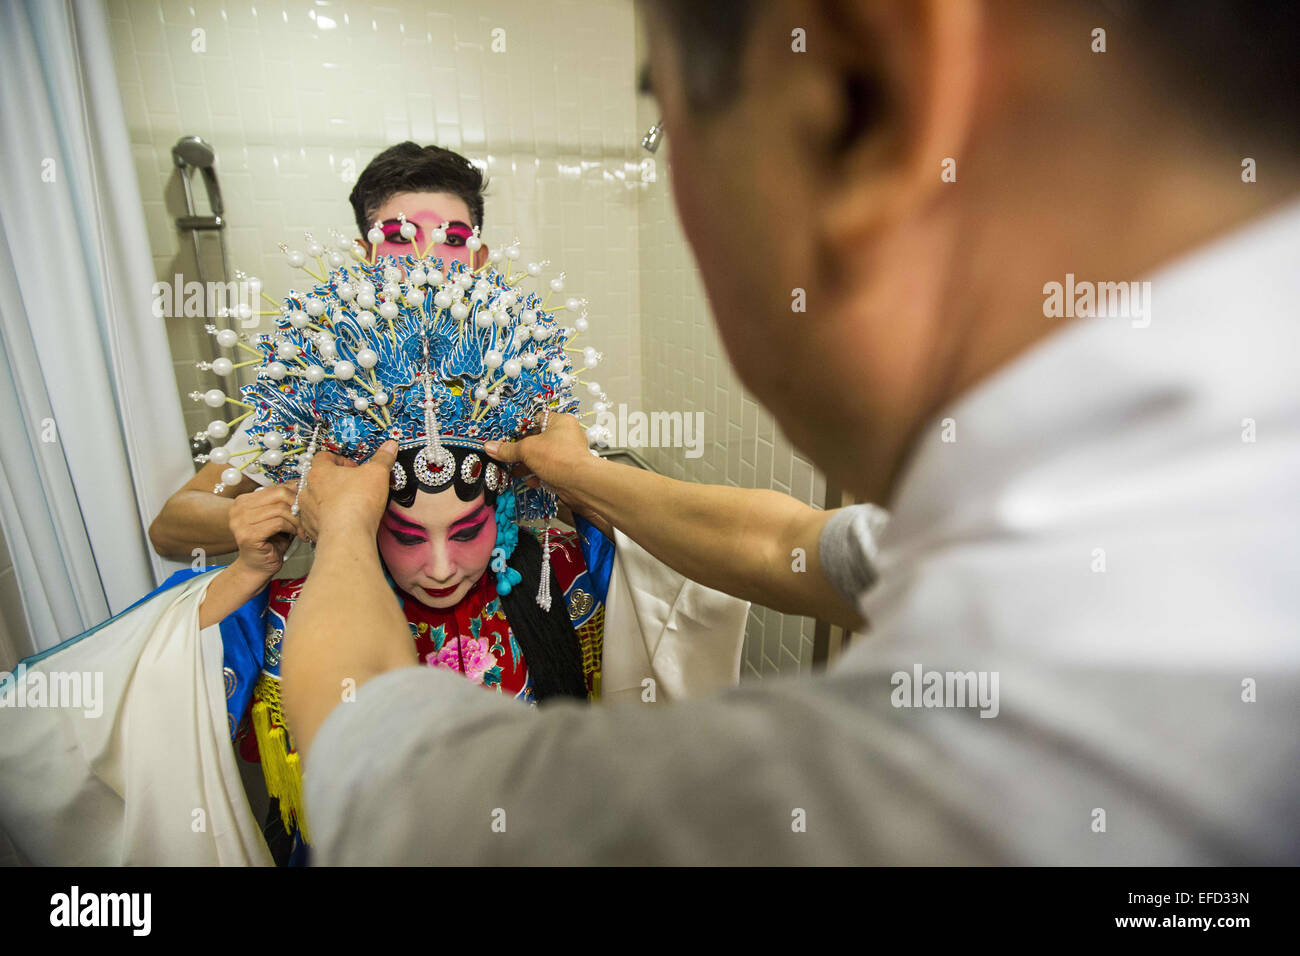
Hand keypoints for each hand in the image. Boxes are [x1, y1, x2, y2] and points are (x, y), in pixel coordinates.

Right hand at [228, 484, 303, 579]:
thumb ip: (283, 502)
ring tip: (302, 529)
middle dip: (297, 506)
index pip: (275, 487)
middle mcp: (238, 509)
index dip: (295, 495)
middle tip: (306, 517)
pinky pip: (278, 523)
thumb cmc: (269, 543)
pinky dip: (292, 528)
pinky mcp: (248, 535)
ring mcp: (240, 522)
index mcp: (243, 501)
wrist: (257, 567)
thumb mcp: (277, 517)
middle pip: (279, 495)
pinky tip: (296, 535)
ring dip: (297, 520)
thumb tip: (301, 486)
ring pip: (280, 509)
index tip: (305, 505)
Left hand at [296, 440, 398, 542]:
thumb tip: (390, 446)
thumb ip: (383, 458)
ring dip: (326, 501)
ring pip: (313, 500)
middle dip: (333, 481)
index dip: (339, 460)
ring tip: (345, 505)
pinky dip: (324, 520)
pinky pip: (314, 521)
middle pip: (317, 479)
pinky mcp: (310, 529)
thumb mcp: (377, 473)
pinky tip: (339, 522)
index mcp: (320, 471)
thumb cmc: (358, 502)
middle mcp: (308, 490)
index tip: (354, 468)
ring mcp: (306, 511)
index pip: (323, 457)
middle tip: (351, 486)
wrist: (347, 536)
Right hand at [484, 414, 611, 533]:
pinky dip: (539, 475)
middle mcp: (566, 435)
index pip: (536, 419)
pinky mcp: (567, 469)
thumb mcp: (527, 450)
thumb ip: (508, 449)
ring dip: (528, 465)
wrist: (580, 484)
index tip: (506, 437)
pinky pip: (549, 469)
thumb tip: (490, 447)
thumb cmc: (559, 458)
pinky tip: (531, 481)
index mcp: (560, 421)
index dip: (520, 428)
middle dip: (522, 451)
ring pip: (542, 457)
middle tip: (508, 456)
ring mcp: (567, 453)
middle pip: (537, 440)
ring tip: (515, 471)